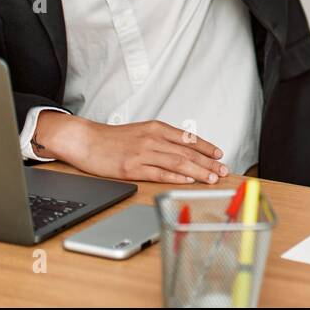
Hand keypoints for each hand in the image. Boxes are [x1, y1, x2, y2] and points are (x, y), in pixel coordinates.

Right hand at [36, 111, 230, 183]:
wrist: (86, 140)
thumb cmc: (114, 138)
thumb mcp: (142, 131)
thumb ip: (163, 139)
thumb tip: (185, 149)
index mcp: (157, 128)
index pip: (188, 138)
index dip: (206, 147)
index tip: (220, 154)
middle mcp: (152, 139)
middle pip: (187, 152)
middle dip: (208, 162)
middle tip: (223, 170)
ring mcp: (142, 153)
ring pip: (177, 163)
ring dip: (197, 171)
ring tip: (211, 178)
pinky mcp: (131, 168)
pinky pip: (158, 173)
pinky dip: (175, 177)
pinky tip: (187, 181)